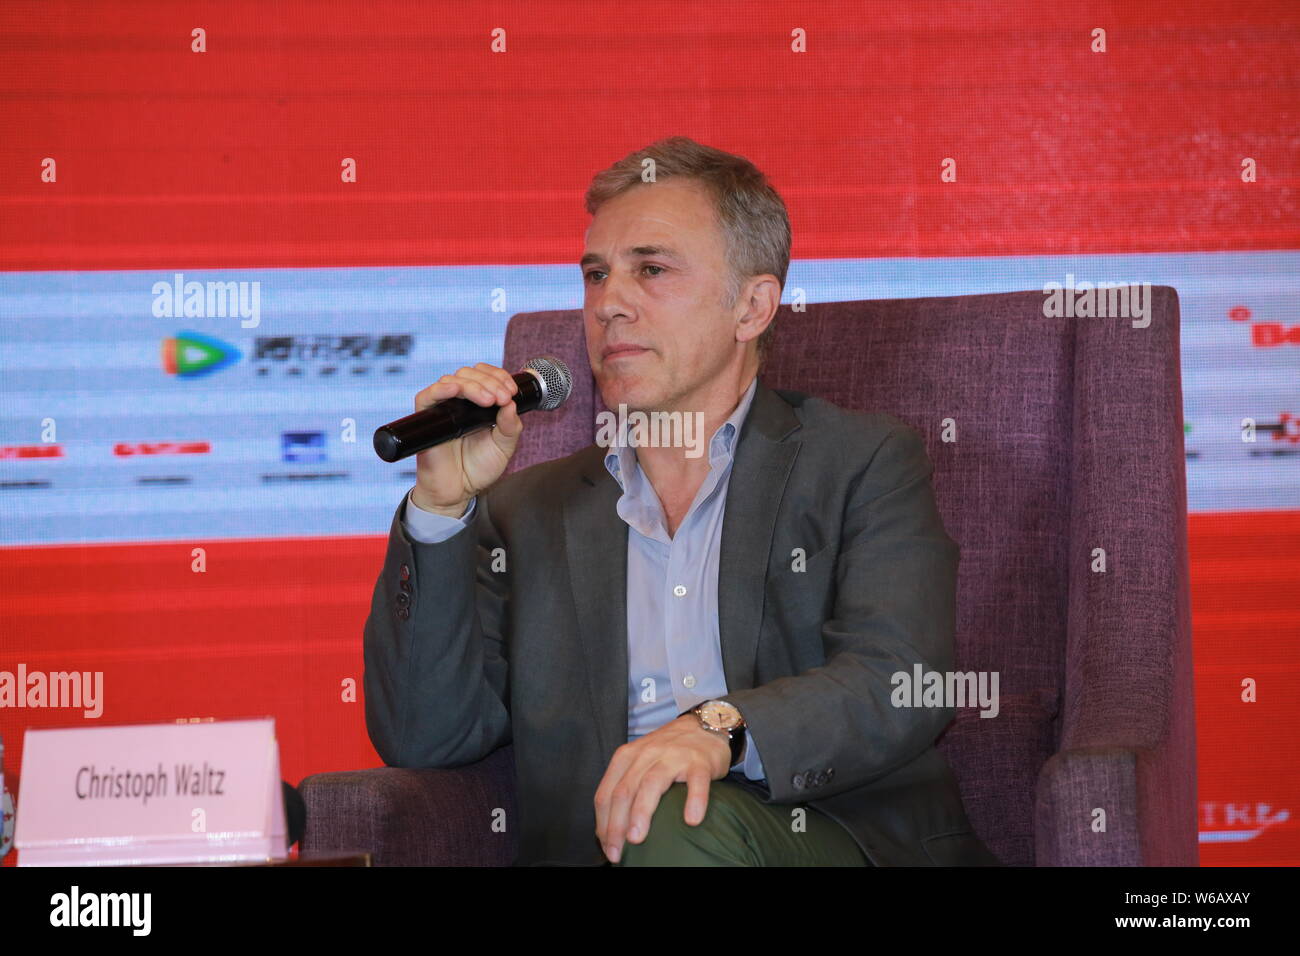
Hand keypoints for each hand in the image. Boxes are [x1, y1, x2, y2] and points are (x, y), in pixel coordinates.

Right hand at [409, 363, 523, 516]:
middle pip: (469, 373)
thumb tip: (511, 403)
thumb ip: (511, 427)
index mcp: (478, 404)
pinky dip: (441, 388)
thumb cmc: (478, 469)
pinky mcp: (426, 419)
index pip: (485, 376)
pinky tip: (456, 389)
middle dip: (490, 381)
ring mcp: (443, 409)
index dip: (499, 377)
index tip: (511, 391)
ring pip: (452, 380)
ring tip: (489, 400)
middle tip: (502, 397)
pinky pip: (427, 396)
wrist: (457, 492)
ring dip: (473, 385)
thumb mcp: (504, 447)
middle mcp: (460, 402)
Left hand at [593, 714, 731, 863]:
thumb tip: (610, 831)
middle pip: (624, 791)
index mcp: (627, 757)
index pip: (607, 793)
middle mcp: (646, 755)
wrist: (703, 726)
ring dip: (641, 813)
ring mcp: (673, 757)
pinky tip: (691, 820)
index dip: (603, 823)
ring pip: (652, 784)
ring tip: (637, 839)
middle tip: (616, 852)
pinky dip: (694, 801)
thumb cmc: (667, 752)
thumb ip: (625, 787)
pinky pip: (696, 782)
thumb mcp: (639, 762)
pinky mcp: (699, 762)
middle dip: (616, 825)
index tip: (606, 846)